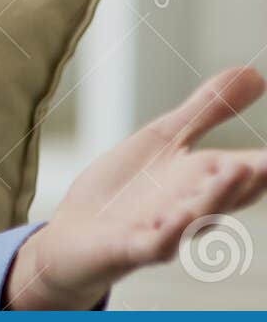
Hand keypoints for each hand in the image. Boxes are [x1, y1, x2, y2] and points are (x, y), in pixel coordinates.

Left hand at [5, 65, 266, 309]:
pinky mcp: (131, 247)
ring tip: (241, 169)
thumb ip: (208, 110)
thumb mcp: (166, 138)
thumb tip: (256, 74)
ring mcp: (164, 229)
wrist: (73, 238)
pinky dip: (168, 231)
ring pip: (198, 216)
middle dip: (257, 175)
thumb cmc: (126, 189)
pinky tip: (176, 216)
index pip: (251, 168)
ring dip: (219, 196)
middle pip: (231, 193)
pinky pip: (155, 243)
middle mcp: (193, 207)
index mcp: (205, 180)